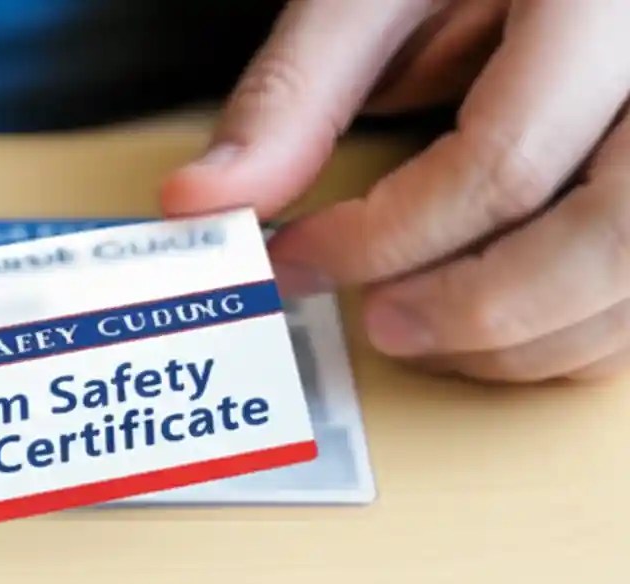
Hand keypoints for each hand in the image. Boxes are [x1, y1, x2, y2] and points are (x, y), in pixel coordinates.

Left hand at [163, 0, 629, 382]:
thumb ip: (296, 94)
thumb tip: (204, 200)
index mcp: (599, 3)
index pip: (504, 162)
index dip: (385, 239)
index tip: (297, 261)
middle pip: (612, 240)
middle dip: (481, 313)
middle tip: (382, 326)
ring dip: (530, 339)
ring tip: (427, 331)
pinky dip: (575, 328)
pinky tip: (497, 325)